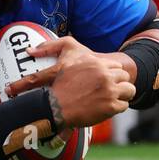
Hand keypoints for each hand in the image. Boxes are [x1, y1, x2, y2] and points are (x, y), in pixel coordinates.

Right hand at [6, 37, 134, 126]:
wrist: (55, 109)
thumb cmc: (55, 88)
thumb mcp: (54, 64)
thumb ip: (47, 50)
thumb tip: (29, 50)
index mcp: (95, 63)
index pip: (116, 66)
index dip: (112, 73)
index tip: (106, 80)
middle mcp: (105, 75)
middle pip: (125, 77)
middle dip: (119, 84)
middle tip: (110, 91)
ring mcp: (109, 90)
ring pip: (129, 90)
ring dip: (123, 95)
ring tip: (113, 99)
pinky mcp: (111, 106)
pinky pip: (124, 105)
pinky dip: (117, 108)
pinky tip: (107, 109)